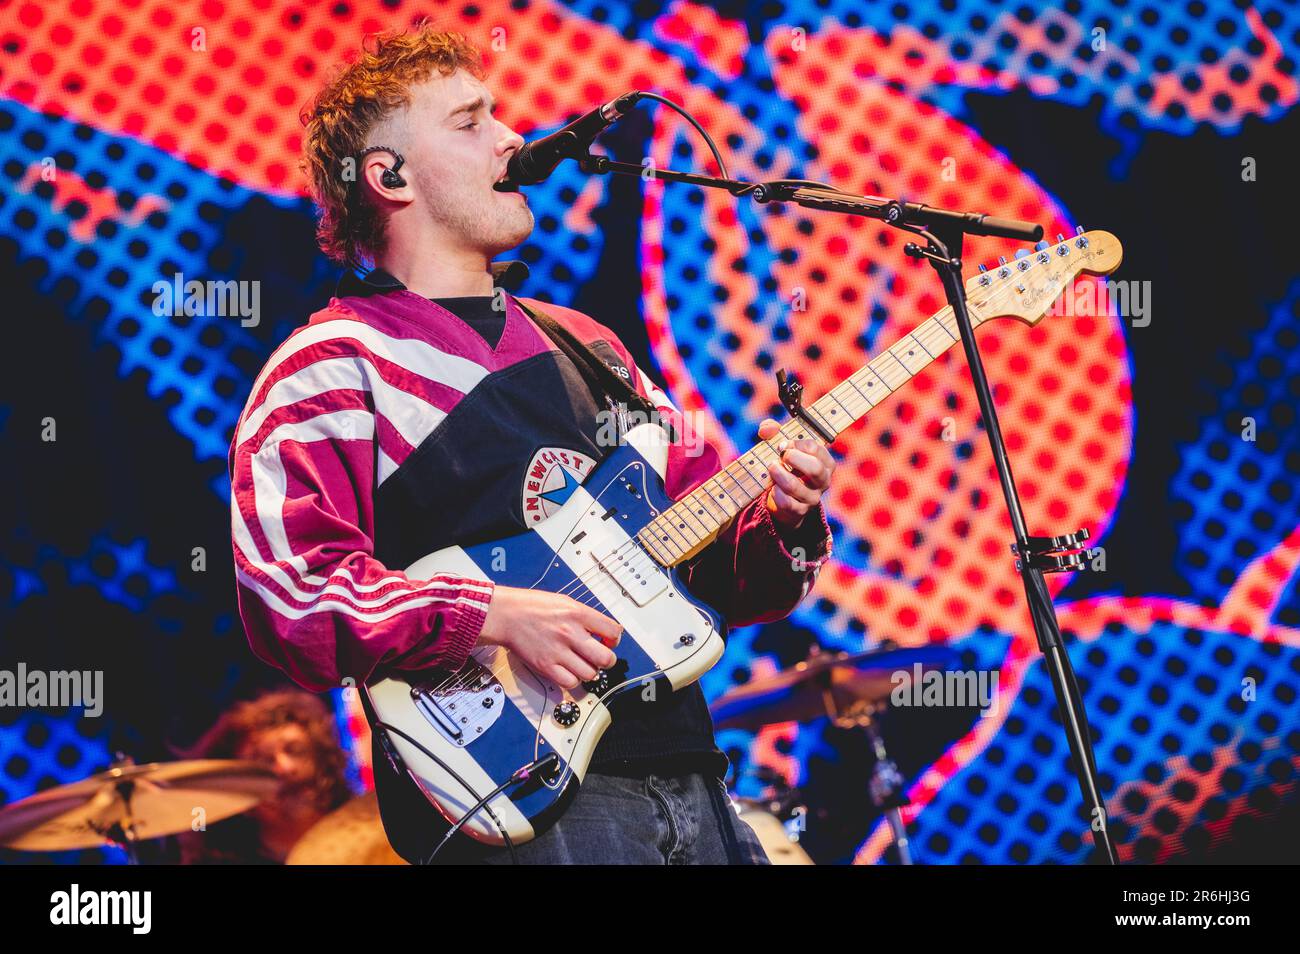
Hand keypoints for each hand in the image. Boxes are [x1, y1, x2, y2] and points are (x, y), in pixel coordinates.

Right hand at [477, 586, 621, 689]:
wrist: (506, 615)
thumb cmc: (532, 607)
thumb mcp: (565, 602)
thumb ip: (586, 616)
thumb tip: (603, 631)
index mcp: (578, 614)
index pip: (613, 631)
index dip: (615, 640)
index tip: (609, 642)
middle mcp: (570, 633)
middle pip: (606, 658)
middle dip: (607, 660)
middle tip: (601, 658)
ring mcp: (558, 652)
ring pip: (590, 674)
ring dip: (589, 671)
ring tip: (581, 664)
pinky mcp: (546, 666)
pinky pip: (570, 683)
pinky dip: (573, 680)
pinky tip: (569, 672)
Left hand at [757, 418, 835, 529]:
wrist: (785, 500)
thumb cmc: (787, 467)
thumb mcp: (783, 448)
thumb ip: (773, 431)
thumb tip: (767, 429)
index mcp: (826, 463)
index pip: (816, 449)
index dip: (796, 444)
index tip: (783, 444)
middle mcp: (823, 481)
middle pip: (814, 469)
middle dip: (793, 458)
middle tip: (780, 455)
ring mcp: (812, 498)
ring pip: (796, 487)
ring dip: (779, 475)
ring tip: (771, 468)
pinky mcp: (799, 511)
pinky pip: (786, 502)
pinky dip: (776, 493)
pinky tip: (773, 487)